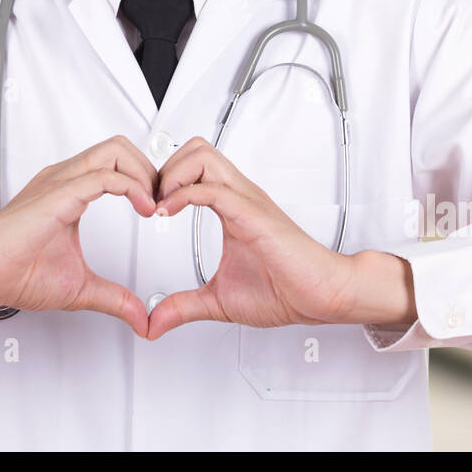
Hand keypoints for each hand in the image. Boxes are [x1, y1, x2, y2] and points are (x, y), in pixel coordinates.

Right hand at [0, 135, 157, 336]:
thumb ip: (114, 298)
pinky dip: (132, 187)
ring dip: (144, 173)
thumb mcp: (79, 288)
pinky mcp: (58, 194)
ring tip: (155, 203)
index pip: (117, 163)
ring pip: (115, 150)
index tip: (160, 210)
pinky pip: (104, 175)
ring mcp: (60, 182)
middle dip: (150, 169)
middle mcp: (65, 179)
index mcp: (69, 191)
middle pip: (121, 146)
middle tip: (163, 201)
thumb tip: (141, 317)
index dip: (145, 180)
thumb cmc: (11, 273)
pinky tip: (144, 209)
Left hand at [147, 137, 364, 338]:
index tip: (148, 210)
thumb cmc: (287, 290)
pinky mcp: (254, 215)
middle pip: (196, 148)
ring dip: (172, 175)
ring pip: (203, 156)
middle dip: (164, 168)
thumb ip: (184, 307)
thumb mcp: (219, 301)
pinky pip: (213, 189)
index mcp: (233, 206)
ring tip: (160, 205)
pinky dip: (183, 195)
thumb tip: (153, 322)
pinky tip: (169, 214)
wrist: (324, 296)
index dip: (163, 180)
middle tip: (151, 202)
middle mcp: (240, 196)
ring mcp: (247, 202)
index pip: (193, 166)